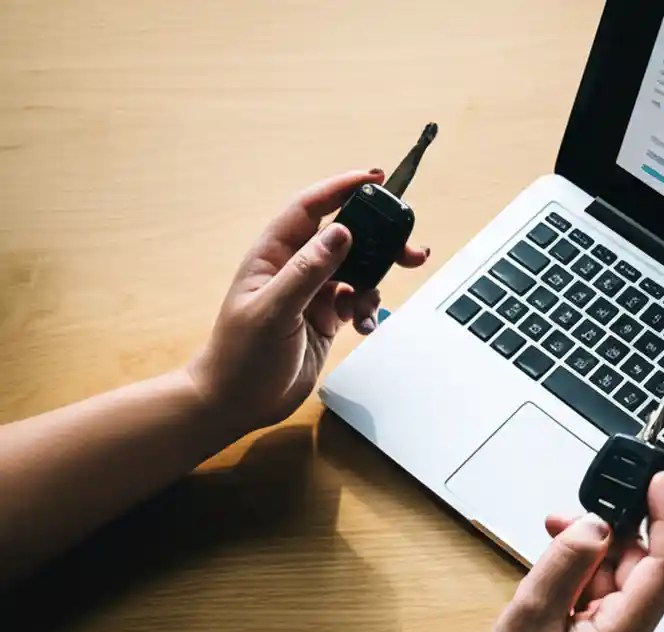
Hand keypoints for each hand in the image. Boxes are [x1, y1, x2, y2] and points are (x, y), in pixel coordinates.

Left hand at [186, 170, 428, 432]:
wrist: (236, 403)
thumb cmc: (240, 357)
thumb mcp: (273, 311)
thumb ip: (308, 271)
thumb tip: (342, 232)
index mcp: (273, 255)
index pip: (310, 208)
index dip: (341, 188)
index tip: (376, 179)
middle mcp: (294, 268)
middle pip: (344, 237)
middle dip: (378, 240)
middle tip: (410, 250)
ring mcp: (311, 293)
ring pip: (356, 269)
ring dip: (376, 279)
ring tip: (379, 299)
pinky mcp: (324, 318)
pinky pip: (356, 300)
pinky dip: (367, 308)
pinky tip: (364, 325)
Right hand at [472, 472, 663, 631]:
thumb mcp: (532, 618)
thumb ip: (565, 565)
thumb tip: (595, 524)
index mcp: (625, 628)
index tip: (658, 480)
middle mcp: (627, 627)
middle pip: (639, 560)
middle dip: (612, 525)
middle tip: (580, 505)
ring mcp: (611, 630)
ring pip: (614, 570)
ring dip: (589, 544)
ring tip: (554, 529)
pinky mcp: (594, 631)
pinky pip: (595, 586)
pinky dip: (577, 566)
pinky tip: (553, 557)